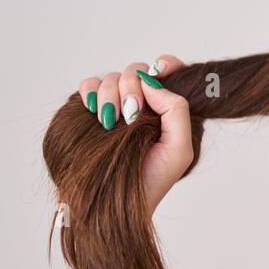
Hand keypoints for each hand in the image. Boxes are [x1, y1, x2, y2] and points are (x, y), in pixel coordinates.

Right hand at [77, 55, 192, 213]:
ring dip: (111, 93)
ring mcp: (114, 107)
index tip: (162, 70)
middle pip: (138, 71)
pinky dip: (90, 92)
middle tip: (130, 114)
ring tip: (111, 122)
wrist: (111, 203)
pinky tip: (95, 112)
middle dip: (133, 86)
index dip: (166, 65)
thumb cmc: (150, 182)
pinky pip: (88, 86)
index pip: (169, 74)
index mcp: (165, 111)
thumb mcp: (179, 150)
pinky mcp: (89, 111)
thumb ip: (177, 111)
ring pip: (112, 77)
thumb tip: (153, 82)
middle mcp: (140, 106)